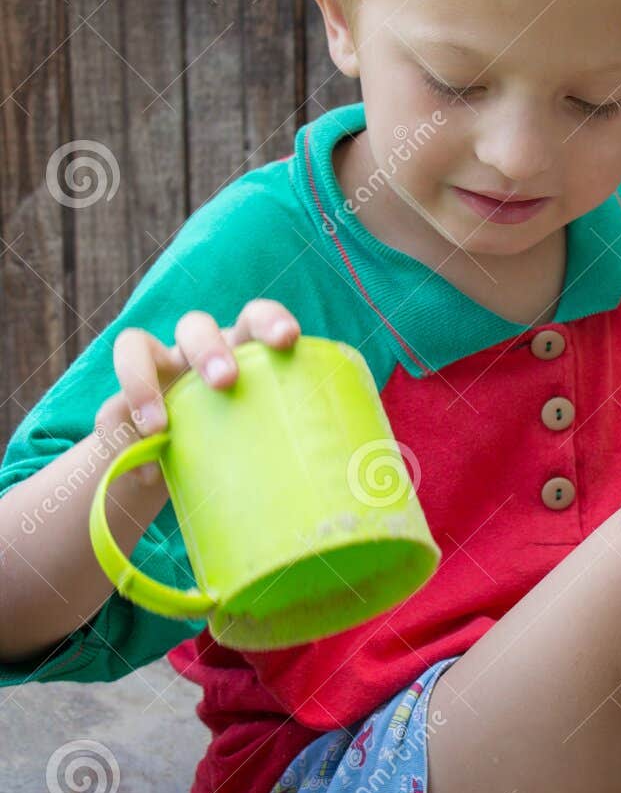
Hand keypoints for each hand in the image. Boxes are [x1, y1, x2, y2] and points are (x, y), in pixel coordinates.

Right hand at [96, 300, 300, 487]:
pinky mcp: (119, 403)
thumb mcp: (267, 440)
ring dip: (144, 382)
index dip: (270, 320)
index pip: (253, 319)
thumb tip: (336, 464)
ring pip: (136, 345)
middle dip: (209, 348)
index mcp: (239, 352)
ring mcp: (153, 373)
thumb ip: (289, 435)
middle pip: (196, 325)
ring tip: (160, 428)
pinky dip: (123, 437)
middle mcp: (194, 353)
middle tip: (226, 381)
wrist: (181, 474)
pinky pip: (111, 406)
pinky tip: (149, 472)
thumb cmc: (242, 451)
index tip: (289, 339)